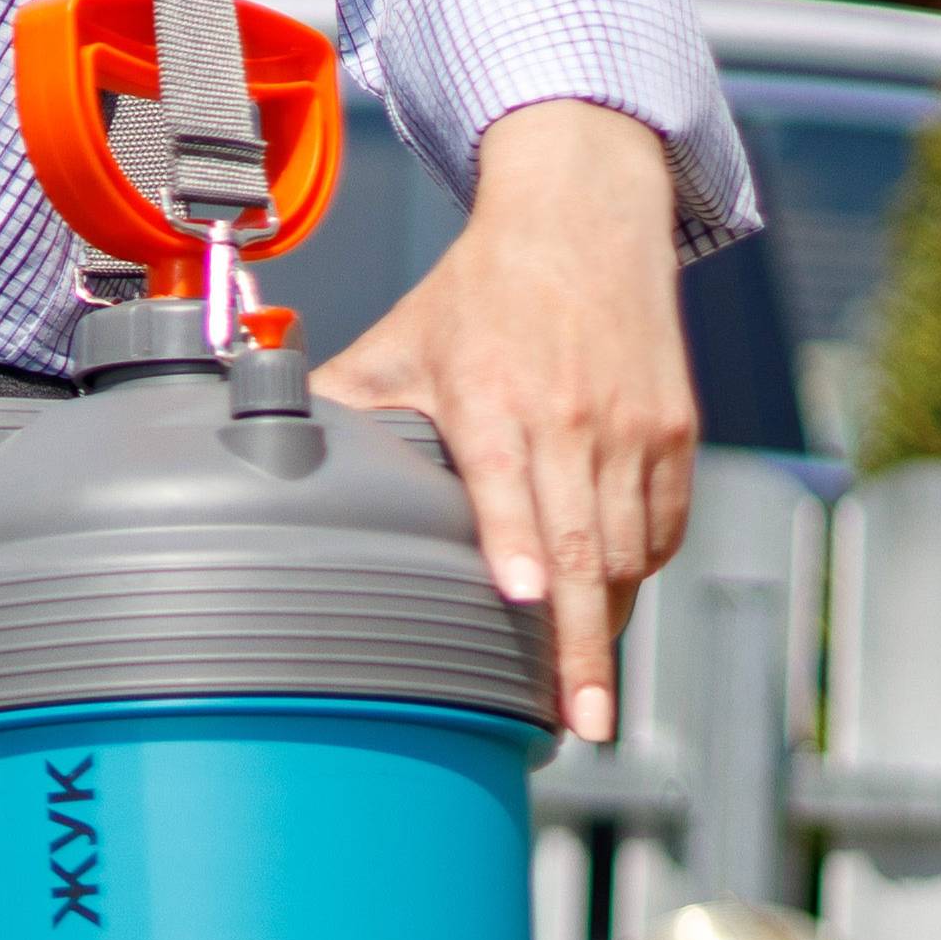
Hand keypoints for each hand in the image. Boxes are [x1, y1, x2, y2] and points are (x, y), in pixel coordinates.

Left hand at [314, 98, 695, 745]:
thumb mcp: (401, 341)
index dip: (520, 549)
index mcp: (492, 395)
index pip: (511, 486)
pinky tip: (606, 594)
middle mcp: (570, 414)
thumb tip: (263, 455)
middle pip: (584, 548)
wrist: (583, 217)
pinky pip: (662, 526)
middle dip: (585, 647)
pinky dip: (637, 568)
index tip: (521, 604)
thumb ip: (345, 407)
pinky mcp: (676, 430)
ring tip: (583, 683)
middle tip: (582, 722)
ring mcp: (633, 426)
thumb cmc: (480, 290)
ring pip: (629, 550)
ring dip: (608, 620)